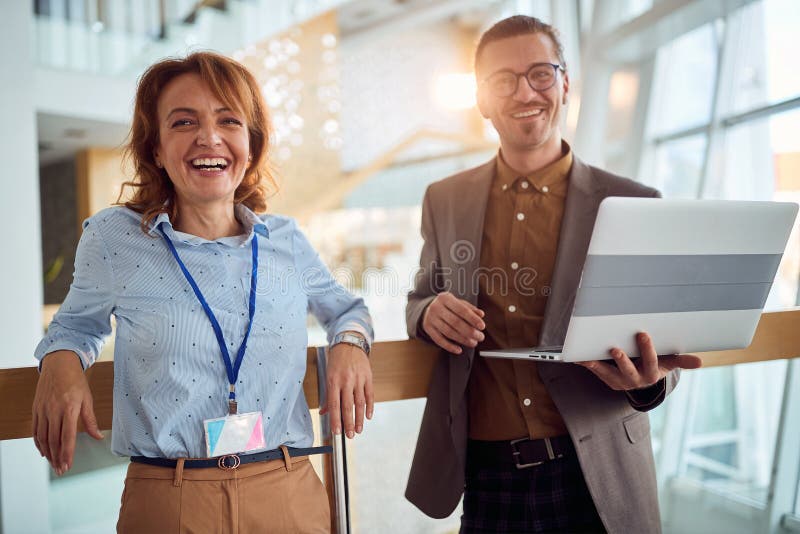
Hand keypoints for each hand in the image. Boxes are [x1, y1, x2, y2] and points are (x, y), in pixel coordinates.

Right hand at [31, 351, 103, 475]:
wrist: (59, 365)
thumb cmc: (76, 381)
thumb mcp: (87, 399)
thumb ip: (91, 420)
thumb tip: (98, 436)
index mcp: (69, 408)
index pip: (67, 436)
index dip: (67, 453)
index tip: (68, 465)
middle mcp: (54, 411)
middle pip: (54, 440)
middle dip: (57, 457)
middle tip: (61, 470)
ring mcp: (43, 410)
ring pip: (43, 437)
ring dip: (47, 453)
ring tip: (53, 463)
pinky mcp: (36, 409)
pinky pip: (35, 430)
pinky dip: (38, 443)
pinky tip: (43, 451)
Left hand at [320, 340, 372, 438]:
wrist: (350, 343)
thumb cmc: (336, 360)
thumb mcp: (328, 375)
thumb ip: (328, 395)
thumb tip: (324, 413)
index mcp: (333, 381)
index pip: (334, 404)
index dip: (335, 419)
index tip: (337, 432)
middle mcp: (346, 380)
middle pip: (347, 406)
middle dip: (349, 423)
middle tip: (350, 436)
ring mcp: (358, 379)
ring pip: (359, 403)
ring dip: (360, 418)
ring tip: (359, 430)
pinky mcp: (368, 377)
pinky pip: (369, 394)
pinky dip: (369, 406)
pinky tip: (368, 416)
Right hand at [422, 292, 485, 353]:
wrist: (429, 308)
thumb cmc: (448, 306)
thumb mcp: (458, 303)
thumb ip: (470, 308)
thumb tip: (481, 315)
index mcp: (445, 298)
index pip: (461, 310)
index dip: (473, 319)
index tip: (482, 326)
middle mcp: (436, 308)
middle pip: (455, 322)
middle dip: (470, 331)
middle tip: (480, 337)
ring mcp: (431, 319)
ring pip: (448, 332)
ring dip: (463, 340)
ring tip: (473, 343)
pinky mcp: (428, 329)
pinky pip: (439, 340)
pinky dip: (450, 347)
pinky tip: (459, 350)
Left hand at [577, 332, 701, 390]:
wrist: (642, 380)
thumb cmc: (655, 364)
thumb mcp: (668, 363)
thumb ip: (681, 361)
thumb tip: (700, 362)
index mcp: (651, 374)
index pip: (651, 362)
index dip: (647, 350)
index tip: (643, 334)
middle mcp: (634, 380)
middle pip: (628, 370)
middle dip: (622, 360)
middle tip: (615, 348)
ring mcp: (619, 381)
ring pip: (608, 373)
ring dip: (598, 365)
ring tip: (589, 357)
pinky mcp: (606, 378)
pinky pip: (595, 370)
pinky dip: (586, 363)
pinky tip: (576, 355)